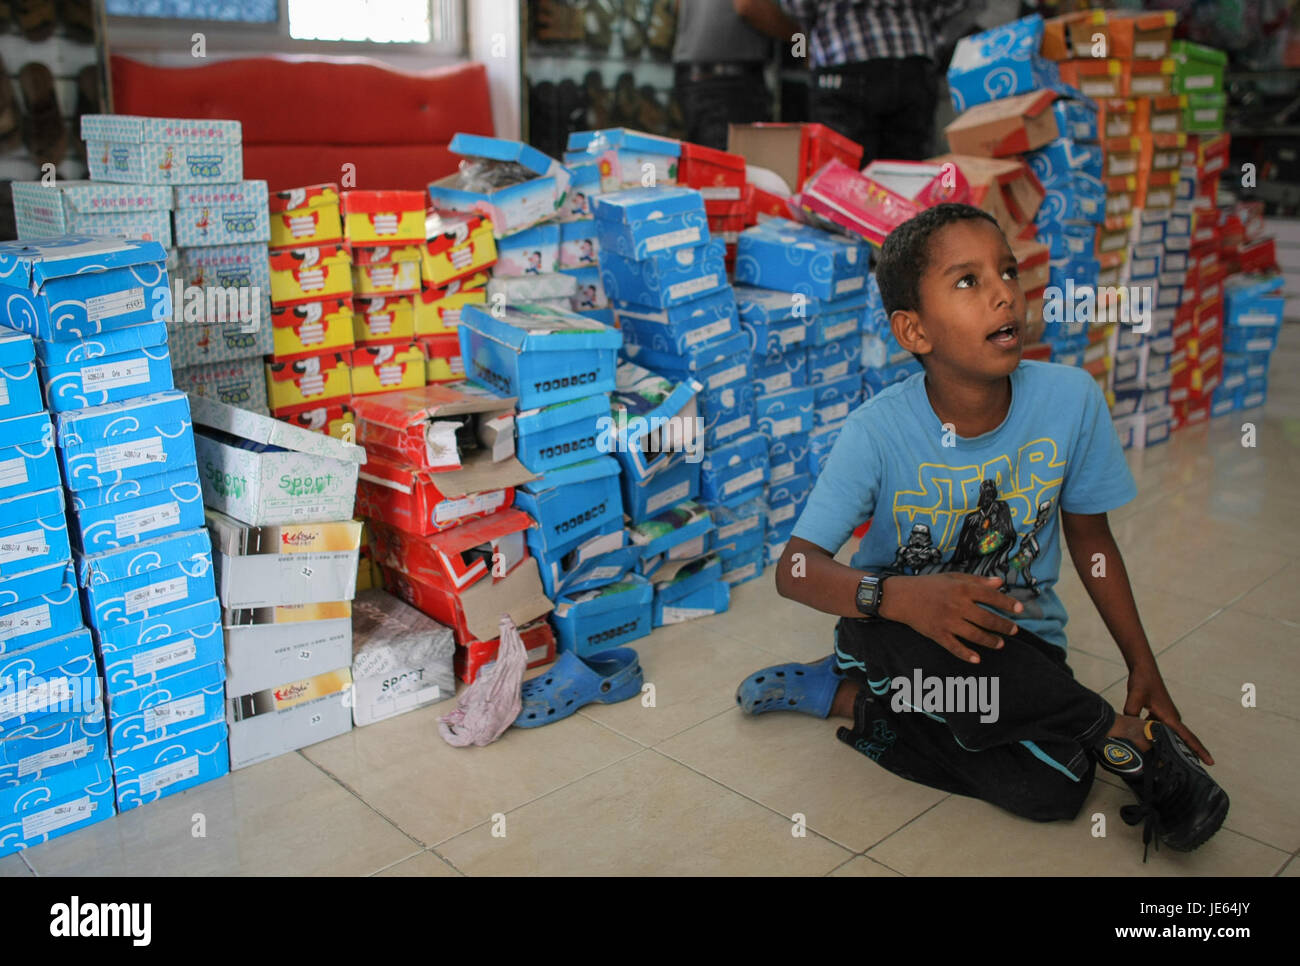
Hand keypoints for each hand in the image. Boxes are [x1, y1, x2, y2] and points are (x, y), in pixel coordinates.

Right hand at [880, 574, 1024, 664]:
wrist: (901, 597)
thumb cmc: (928, 585)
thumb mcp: (952, 577)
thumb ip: (977, 580)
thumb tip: (1000, 582)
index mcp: (962, 589)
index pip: (991, 596)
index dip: (1007, 604)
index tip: (1020, 609)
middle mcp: (957, 605)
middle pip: (987, 619)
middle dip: (1003, 626)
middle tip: (1013, 630)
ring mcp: (947, 621)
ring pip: (975, 635)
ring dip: (990, 641)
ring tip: (1000, 644)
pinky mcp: (938, 634)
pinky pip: (955, 647)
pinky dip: (966, 654)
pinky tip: (977, 659)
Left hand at [1124, 662, 1213, 765]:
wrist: (1144, 670)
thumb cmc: (1142, 682)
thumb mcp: (1134, 699)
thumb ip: (1132, 714)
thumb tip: (1128, 727)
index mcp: (1170, 717)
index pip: (1188, 738)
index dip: (1199, 751)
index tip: (1211, 762)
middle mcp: (1172, 718)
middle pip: (1182, 740)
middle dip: (1187, 755)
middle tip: (1189, 772)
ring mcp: (1167, 716)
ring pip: (1169, 736)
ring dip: (1168, 746)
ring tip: (1166, 763)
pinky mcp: (1160, 714)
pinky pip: (1160, 729)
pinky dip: (1157, 737)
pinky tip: (1148, 745)